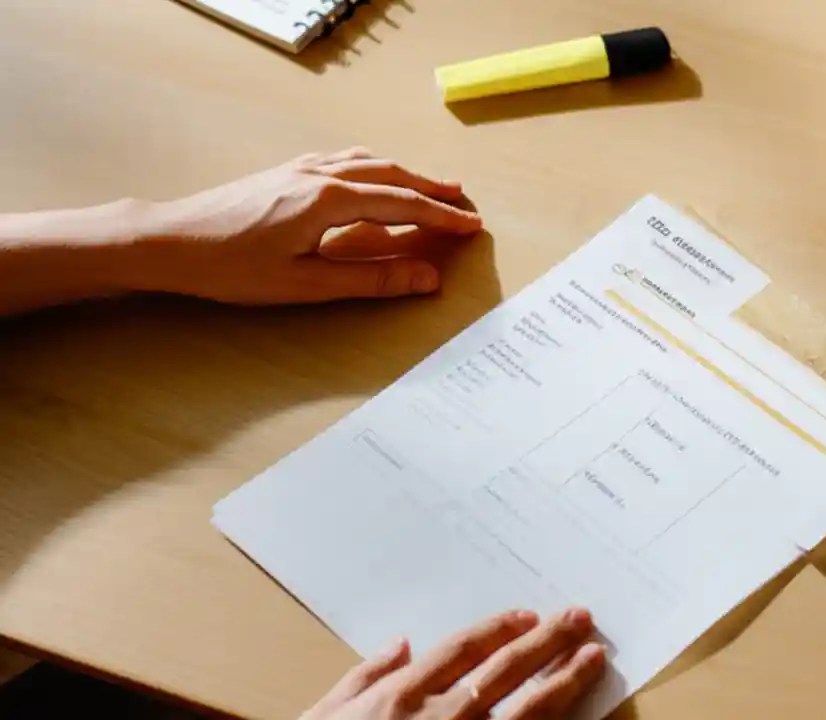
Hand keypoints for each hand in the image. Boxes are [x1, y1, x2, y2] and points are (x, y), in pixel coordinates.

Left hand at [134, 147, 482, 304]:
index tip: (472, 226)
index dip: (441, 217)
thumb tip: (427, 278)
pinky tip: (373, 176)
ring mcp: (301, 169)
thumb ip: (372, 279)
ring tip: (430, 186)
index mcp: (330, 201)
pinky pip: (344, 160)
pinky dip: (374, 167)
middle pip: (392, 175)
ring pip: (368, 162)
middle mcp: (320, 175)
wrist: (170, 241)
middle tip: (464, 201)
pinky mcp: (285, 173)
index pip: (403, 205)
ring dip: (405, 174)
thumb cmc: (232, 268)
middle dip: (432, 189)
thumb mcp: (307, 284)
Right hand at [301, 608, 606, 719]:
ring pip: (528, 709)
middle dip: (548, 641)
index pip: (466, 648)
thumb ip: (363, 677)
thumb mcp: (323, 716)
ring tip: (593, 658)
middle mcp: (442, 716)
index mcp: (403, 694)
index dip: (502, 628)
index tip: (529, 616)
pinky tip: (578, 716)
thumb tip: (401, 644)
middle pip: (507, 669)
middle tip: (581, 619)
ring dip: (564, 680)